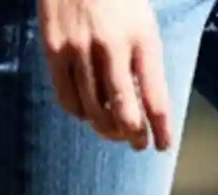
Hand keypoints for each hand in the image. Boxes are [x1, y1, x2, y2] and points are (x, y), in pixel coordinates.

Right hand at [38, 0, 172, 150]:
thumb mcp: (144, 25)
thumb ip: (145, 64)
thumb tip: (144, 111)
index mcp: (143, 40)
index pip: (156, 100)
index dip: (161, 131)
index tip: (163, 146)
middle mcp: (112, 47)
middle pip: (125, 114)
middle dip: (133, 137)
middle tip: (137, 145)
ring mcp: (80, 49)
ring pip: (95, 111)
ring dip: (107, 130)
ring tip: (113, 131)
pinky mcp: (54, 49)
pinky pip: (67, 99)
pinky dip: (80, 113)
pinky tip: (88, 113)